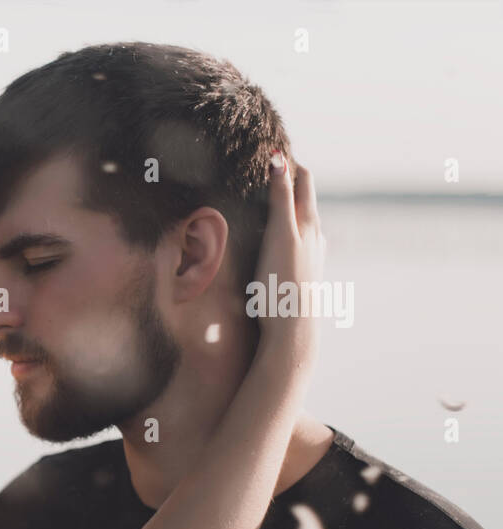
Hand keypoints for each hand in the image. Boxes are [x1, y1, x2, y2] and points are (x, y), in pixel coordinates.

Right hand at [252, 153, 324, 363]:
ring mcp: (310, 256)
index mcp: (309, 222)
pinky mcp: (300, 273)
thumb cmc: (281, 282)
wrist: (291, 329)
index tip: (269, 150)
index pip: (302, 178)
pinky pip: (293, 243)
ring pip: (299, 222)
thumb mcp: (280, 234)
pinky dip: (283, 231)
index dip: (288, 162)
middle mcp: (314, 236)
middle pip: (303, 198)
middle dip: (287, 181)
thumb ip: (280, 197)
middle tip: (265, 169)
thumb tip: (278, 157)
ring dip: (285, 208)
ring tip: (264, 201)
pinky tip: (271, 240)